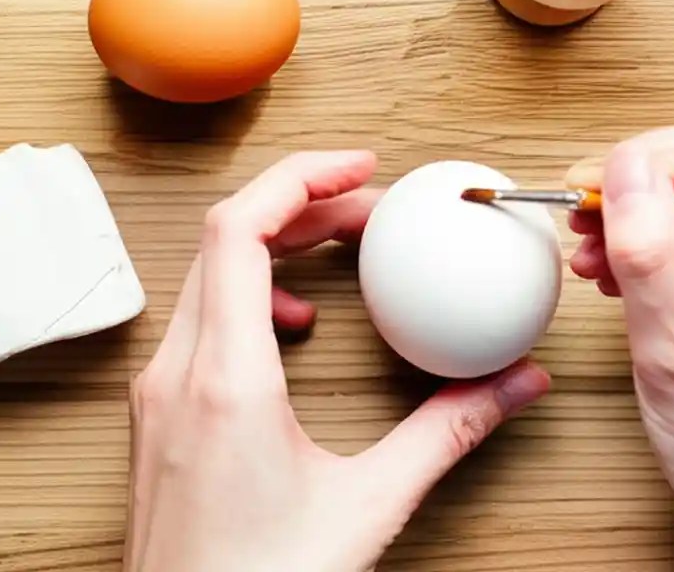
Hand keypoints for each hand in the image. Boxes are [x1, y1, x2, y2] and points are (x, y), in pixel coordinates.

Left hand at [124, 151, 549, 571]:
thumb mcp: (370, 505)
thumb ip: (449, 435)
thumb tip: (515, 385)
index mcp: (225, 380)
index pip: (239, 227)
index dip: (301, 176)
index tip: (360, 168)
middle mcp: (176, 373)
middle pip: (225, 238)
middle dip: (302, 204)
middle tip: (370, 209)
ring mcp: (158, 393)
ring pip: (207, 275)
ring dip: (274, 245)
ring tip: (338, 252)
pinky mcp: (159, 415)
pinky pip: (200, 319)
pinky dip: (251, 294)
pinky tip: (295, 327)